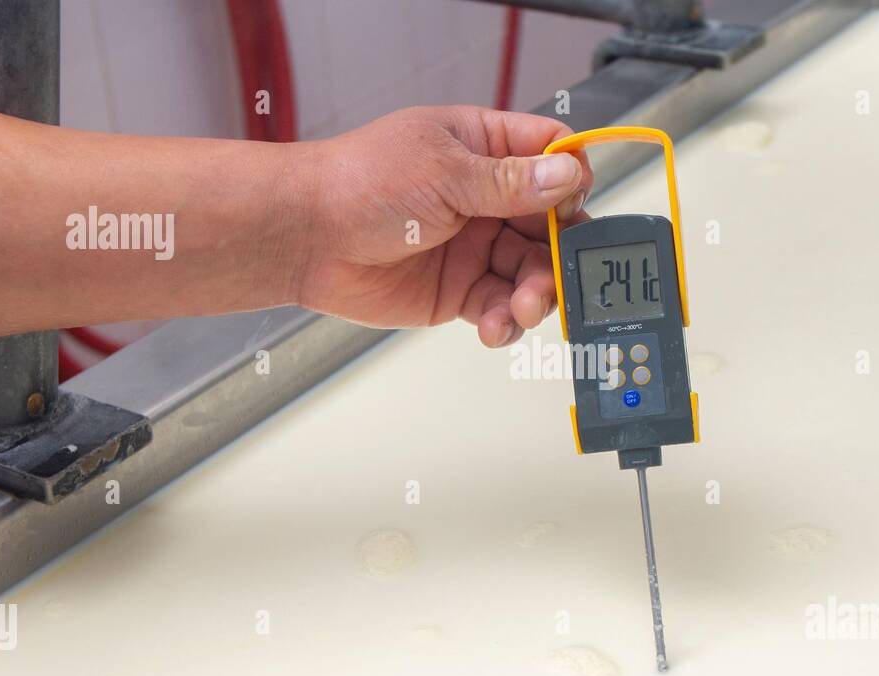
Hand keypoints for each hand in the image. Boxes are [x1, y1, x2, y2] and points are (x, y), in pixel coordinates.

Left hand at [298, 106, 592, 346]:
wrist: (305, 237)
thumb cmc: (360, 184)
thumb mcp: (444, 172)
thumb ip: (510, 181)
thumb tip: (567, 174)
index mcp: (484, 147)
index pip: (551, 155)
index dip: (571, 179)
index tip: (573, 205)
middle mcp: (486, 197)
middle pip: (553, 223)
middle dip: (562, 252)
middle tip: (560, 275)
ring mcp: (474, 245)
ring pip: (531, 271)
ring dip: (536, 293)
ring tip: (522, 308)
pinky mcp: (458, 290)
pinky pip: (499, 307)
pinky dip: (504, 320)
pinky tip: (494, 325)